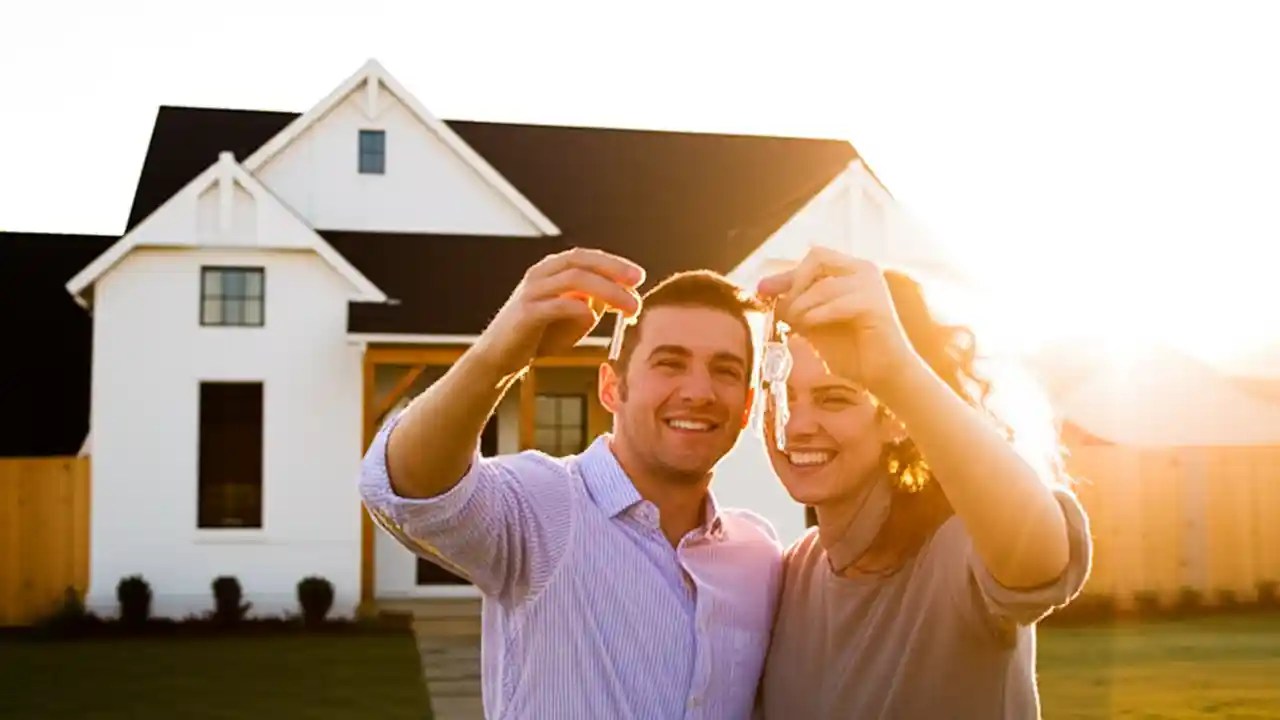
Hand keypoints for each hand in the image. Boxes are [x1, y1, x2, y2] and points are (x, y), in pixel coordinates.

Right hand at [474, 247, 645, 376]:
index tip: (638, 276)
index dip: (614, 262)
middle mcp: (540, 274)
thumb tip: (622, 294)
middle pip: (581, 261)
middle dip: (613, 270)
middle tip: (637, 283)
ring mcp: (531, 292)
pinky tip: (594, 315)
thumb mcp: (573, 315)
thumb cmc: (541, 335)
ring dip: (606, 291)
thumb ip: (594, 301)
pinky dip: (578, 307)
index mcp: (551, 270)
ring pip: (573, 279)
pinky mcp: (525, 314)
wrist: (502, 357)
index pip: (586, 256)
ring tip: (628, 307)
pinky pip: (556, 304)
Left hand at [757, 247, 915, 393]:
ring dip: (802, 306)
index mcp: (851, 271)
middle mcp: (864, 270)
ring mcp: (872, 285)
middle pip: (818, 258)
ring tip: (797, 325)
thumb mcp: (814, 322)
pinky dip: (818, 315)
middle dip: (795, 284)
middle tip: (787, 312)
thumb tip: (764, 289)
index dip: (786, 274)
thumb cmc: (851, 350)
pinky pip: (837, 303)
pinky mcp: (876, 305)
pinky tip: (809, 327)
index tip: (762, 290)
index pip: (814, 259)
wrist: (883, 375)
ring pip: (824, 285)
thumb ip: (795, 304)